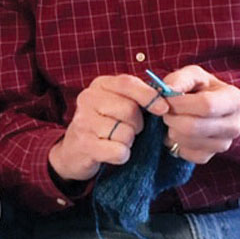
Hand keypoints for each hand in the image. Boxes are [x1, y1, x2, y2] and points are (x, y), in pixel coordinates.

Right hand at [48, 74, 168, 182]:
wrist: (74, 150)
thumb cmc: (104, 124)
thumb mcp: (117, 104)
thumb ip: (137, 97)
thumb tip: (165, 102)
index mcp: (100, 84)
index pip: (128, 83)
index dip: (149, 96)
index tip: (163, 109)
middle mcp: (88, 98)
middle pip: (129, 110)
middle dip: (137, 125)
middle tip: (129, 129)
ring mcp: (83, 121)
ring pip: (125, 133)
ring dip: (128, 142)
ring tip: (116, 140)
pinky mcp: (83, 144)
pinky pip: (118, 151)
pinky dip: (121, 155)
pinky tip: (113, 153)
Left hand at [159, 65, 239, 163]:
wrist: (206, 108)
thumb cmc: (201, 88)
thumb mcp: (194, 75)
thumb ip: (181, 78)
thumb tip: (168, 90)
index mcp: (235, 100)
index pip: (207, 105)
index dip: (181, 102)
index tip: (168, 98)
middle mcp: (234, 126)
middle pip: (195, 127)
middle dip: (173, 117)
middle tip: (167, 110)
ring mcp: (224, 144)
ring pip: (188, 141)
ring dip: (172, 129)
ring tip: (173, 118)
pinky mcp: (209, 156)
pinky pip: (186, 154)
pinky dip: (175, 143)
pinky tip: (178, 131)